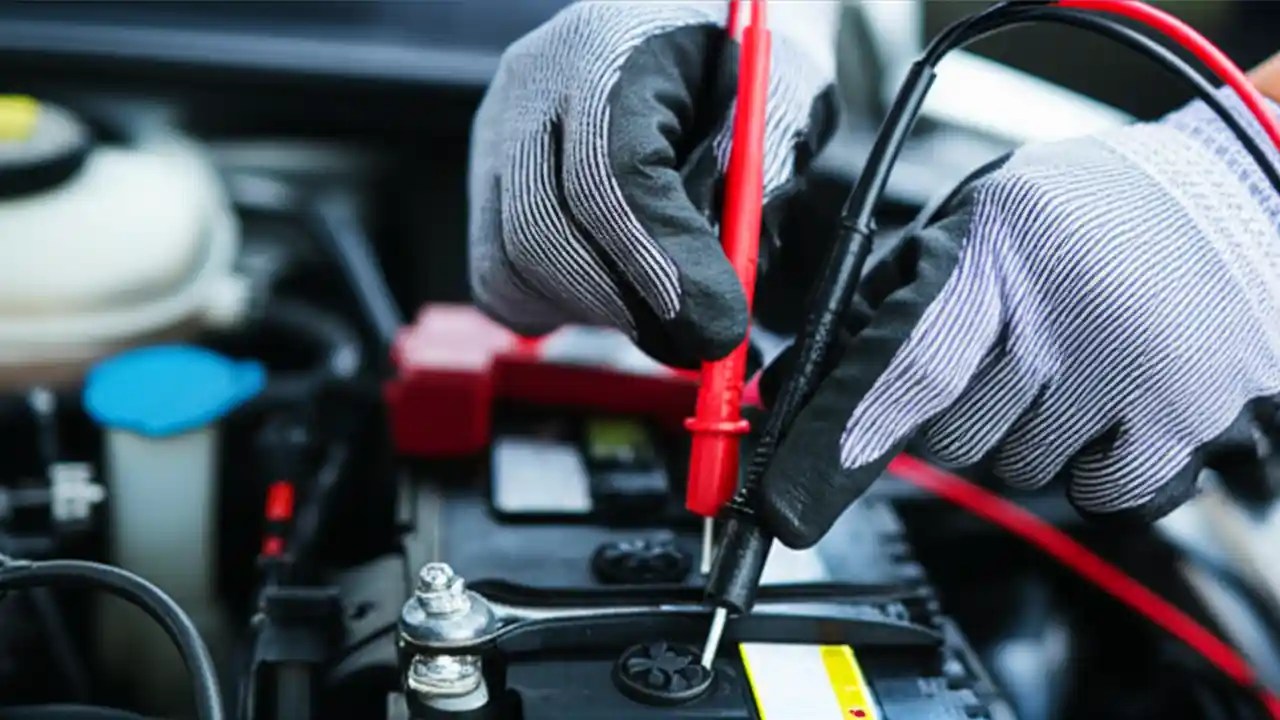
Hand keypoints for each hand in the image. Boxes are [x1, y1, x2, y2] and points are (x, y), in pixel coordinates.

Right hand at [468, 2, 835, 367]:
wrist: (686, 21)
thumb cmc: (736, 61)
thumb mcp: (772, 110)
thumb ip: (749, 199)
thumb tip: (721, 303)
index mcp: (612, 48)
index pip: (613, 175)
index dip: (662, 263)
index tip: (716, 324)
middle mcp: (533, 85)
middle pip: (542, 229)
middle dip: (625, 306)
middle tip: (695, 342)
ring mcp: (498, 133)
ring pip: (508, 263)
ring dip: (593, 311)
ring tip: (662, 314)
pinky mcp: (488, 177)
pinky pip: (496, 272)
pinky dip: (556, 305)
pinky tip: (614, 297)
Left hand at [758, 92, 1279, 548]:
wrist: (1242, 203)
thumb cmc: (1093, 217)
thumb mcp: (983, 222)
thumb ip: (891, 296)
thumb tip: (795, 385)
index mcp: (997, 245)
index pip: (898, 363)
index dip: (835, 440)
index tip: (788, 500)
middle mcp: (1064, 307)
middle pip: (948, 437)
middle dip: (955, 418)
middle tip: (1006, 361)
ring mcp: (1130, 369)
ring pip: (1015, 471)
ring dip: (1025, 438)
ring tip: (1076, 364)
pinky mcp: (1189, 421)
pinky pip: (1097, 495)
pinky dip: (1095, 466)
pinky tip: (1119, 401)